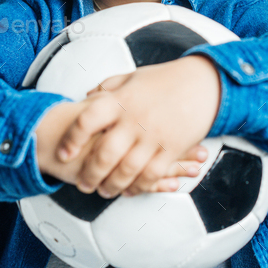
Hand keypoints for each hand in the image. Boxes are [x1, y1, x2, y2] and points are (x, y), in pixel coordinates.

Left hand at [39, 55, 220, 197]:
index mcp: (121, 100)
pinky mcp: (172, 148)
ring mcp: (155, 135)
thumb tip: (86, 98)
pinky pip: (152, 174)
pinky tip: (131, 189)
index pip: (87, 120)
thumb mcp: (132, 77)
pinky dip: (139, 186)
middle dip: (90, 174)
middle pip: (105, 153)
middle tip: (83, 183)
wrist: (203, 83)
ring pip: (127, 170)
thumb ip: (108, 88)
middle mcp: (135, 119)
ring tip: (104, 190)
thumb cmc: (167, 79)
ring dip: (112, 185)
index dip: (72, 139)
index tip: (64, 153)